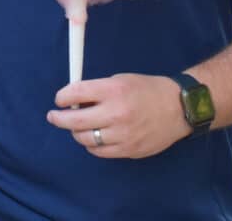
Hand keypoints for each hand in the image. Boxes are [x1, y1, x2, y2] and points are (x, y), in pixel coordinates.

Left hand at [47, 73, 188, 158]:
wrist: (178, 108)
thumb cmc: (146, 90)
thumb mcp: (120, 80)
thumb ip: (96, 90)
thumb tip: (73, 100)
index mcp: (113, 90)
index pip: (76, 93)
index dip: (62, 97)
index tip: (59, 99)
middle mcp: (116, 113)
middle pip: (75, 121)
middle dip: (58, 119)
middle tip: (53, 116)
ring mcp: (123, 134)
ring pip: (85, 138)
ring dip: (76, 132)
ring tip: (77, 126)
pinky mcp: (129, 150)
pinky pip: (99, 151)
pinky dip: (91, 144)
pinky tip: (93, 136)